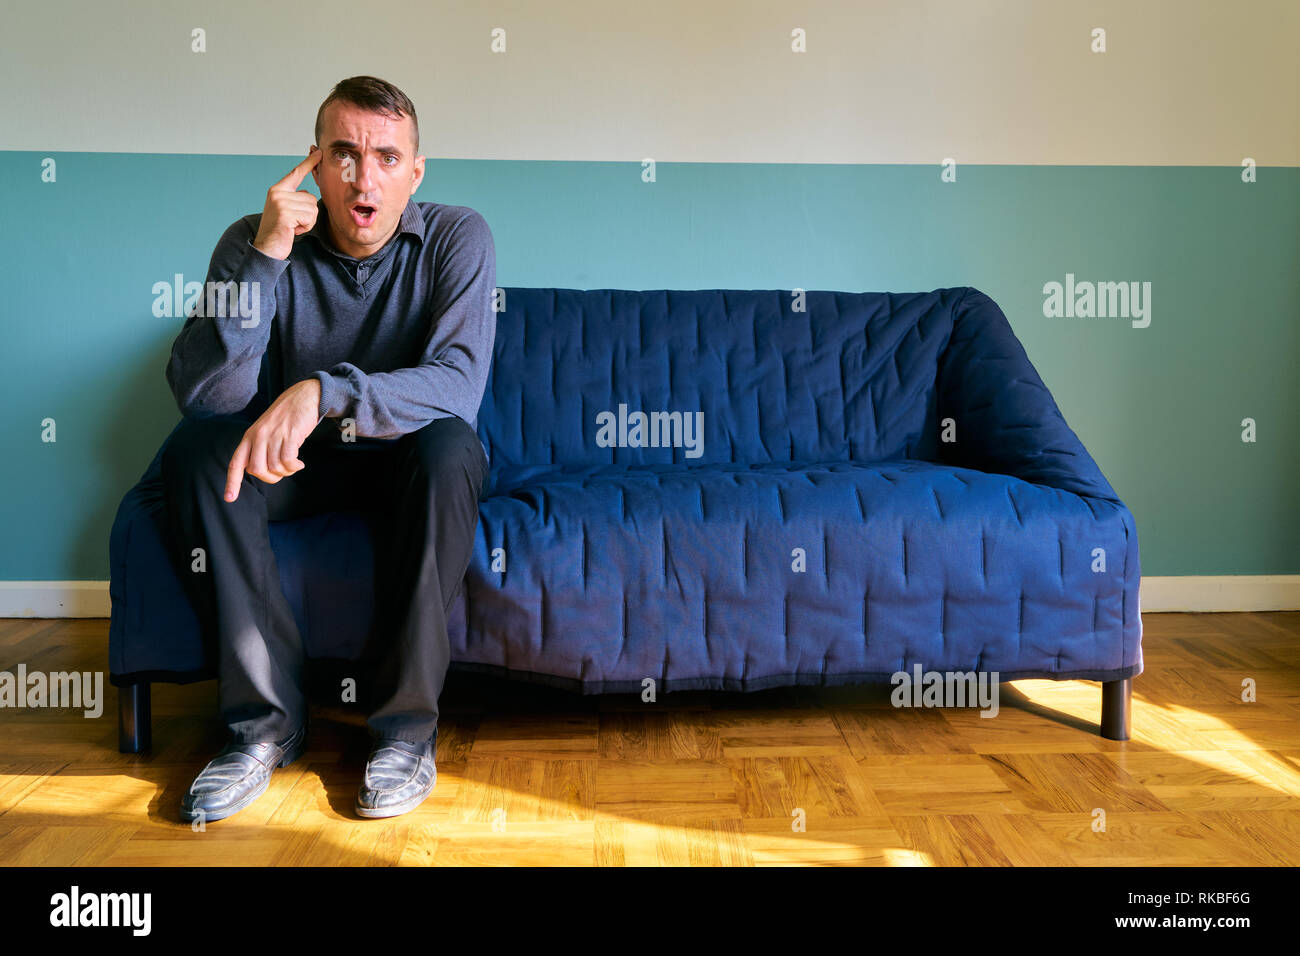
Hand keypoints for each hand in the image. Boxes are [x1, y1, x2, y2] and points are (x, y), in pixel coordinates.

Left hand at [224, 379, 321, 500]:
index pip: (236, 463)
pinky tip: (300, 464)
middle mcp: (257, 436)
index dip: (232, 482)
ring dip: (286, 472)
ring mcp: (273, 435)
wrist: (303, 396)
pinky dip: (294, 467)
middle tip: (283, 472)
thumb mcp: (266, 431)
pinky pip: (287, 461)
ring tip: (294, 465)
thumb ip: (259, 448)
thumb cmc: (286, 418)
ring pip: (273, 467)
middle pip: (256, 470)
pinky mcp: (289, 435)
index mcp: (249, 437)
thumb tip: (260, 471)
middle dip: (271, 478)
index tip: (229, 498)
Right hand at [251, 150, 322, 259]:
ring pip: (312, 208)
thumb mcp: (286, 211)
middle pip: (311, 198)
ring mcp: (281, 202)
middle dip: (308, 214)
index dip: (309, 163)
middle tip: (293, 223)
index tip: (319, 152)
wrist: (266, 248)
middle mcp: (278, 193)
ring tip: (292, 226)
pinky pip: (310, 217)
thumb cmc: (279, 231)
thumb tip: (309, 193)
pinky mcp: (286, 213)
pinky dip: (305, 226)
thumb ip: (295, 199)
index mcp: (277, 190)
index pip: (296, 173)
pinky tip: (293, 230)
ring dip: (307, 221)